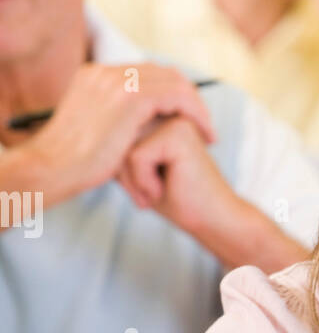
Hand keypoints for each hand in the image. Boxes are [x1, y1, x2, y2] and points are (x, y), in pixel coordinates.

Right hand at [28, 63, 215, 201]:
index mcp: (95, 76)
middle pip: (163, 72)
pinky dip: (196, 113)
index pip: (145, 73)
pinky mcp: (131, 97)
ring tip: (209, 133)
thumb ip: (110, 122)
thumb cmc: (69, 165)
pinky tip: (205, 134)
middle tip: (204, 124)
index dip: (171, 94)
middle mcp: (106, 71)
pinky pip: (178, 97)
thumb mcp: (89, 134)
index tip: (186, 119)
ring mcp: (118, 81)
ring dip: (197, 106)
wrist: (52, 168)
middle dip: (188, 97)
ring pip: (175, 82)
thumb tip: (131, 131)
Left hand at [115, 115, 234, 235]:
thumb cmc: (175, 199)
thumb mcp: (135, 170)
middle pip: (117, 139)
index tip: (147, 185)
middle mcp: (167, 112)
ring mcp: (174, 120)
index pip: (115, 134)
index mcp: (159, 116)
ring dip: (134, 179)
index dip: (121, 167)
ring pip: (123, 147)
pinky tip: (162, 190)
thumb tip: (92, 139)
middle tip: (150, 192)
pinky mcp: (177, 134)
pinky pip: (136, 157)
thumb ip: (116, 148)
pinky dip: (143, 182)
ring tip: (156, 190)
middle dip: (125, 173)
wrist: (212, 219)